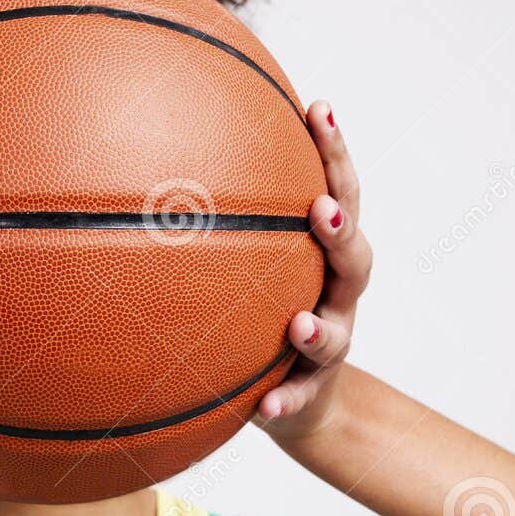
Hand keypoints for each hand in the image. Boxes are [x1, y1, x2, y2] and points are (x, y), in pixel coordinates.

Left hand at [256, 101, 371, 447]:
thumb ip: (229, 217)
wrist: (298, 400)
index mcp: (326, 254)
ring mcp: (331, 344)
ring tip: (298, 325)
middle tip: (319, 209)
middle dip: (339, 230)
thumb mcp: (253, 264)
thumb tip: (159, 147)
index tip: (318, 108)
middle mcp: (337, 295)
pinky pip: (299, 398)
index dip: (334, 153)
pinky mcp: (311, 392)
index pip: (339, 193)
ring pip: (335, 334)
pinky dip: (285, 401)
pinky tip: (264, 407)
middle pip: (355, 257)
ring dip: (319, 328)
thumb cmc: (265, 312)